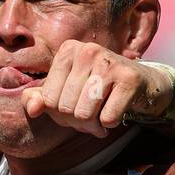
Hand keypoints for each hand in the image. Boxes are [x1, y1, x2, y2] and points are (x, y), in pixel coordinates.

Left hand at [22, 40, 174, 136]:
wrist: (143, 83)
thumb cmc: (98, 88)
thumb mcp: (65, 91)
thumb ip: (42, 99)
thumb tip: (32, 109)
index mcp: (67, 50)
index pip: (48, 100)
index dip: (60, 114)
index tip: (75, 107)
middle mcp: (87, 51)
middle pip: (65, 108)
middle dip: (77, 121)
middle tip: (91, 114)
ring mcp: (109, 62)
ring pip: (84, 114)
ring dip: (93, 125)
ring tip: (101, 115)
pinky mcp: (129, 78)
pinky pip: (107, 118)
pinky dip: (111, 123)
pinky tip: (118, 110)